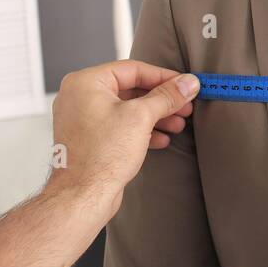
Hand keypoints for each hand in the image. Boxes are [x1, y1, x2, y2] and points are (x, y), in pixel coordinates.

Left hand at [45, 60, 198, 214]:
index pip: (133, 69)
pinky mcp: (90, 139)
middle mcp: (80, 97)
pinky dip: (141, 130)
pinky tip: (161, 138)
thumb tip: (187, 83)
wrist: (82, 197)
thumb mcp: (141, 118)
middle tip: (184, 105)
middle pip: (131, 89)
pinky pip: (119, 126)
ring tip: (178, 123)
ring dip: (155, 116)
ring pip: (127, 109)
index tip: (184, 84)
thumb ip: (167, 96)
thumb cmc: (100, 157)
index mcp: (86, 83)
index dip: (163, 77)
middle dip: (161, 100)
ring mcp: (83, 119)